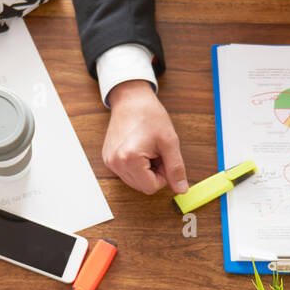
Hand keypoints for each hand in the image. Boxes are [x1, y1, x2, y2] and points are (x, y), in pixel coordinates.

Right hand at [104, 80, 188, 195]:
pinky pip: (127, 173)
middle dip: (153, 173)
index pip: (151, 187)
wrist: (131, 100)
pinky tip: (137, 149)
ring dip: (145, 170)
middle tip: (155, 152)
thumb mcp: (169, 142)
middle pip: (142, 186)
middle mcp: (116, 163)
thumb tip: (181, 189)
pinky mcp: (108, 159)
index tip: (163, 157)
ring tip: (146, 149)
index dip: (162, 175)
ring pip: (135, 182)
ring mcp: (110, 162)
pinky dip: (136, 166)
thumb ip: (176, 168)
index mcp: (130, 159)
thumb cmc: (149, 116)